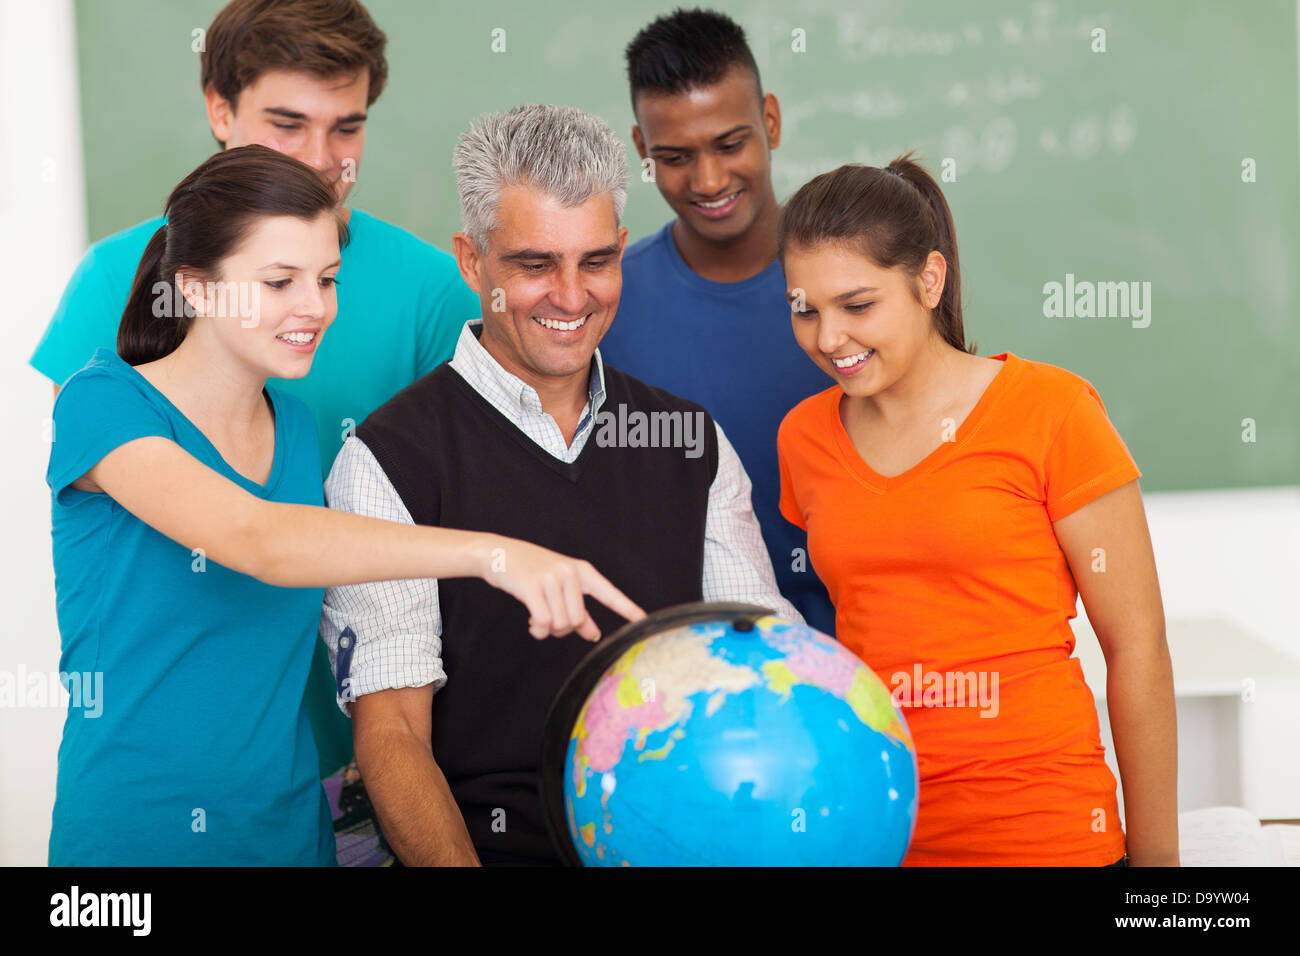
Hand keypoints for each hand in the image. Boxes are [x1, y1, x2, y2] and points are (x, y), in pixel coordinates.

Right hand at [478, 536, 645, 639]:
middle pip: (577, 620)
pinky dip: (537, 630)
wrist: (498, 553)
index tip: (644, 620)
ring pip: (560, 623)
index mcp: (581, 571)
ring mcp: (551, 578)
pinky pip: (543, 622)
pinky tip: (531, 624)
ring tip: (537, 620)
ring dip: (547, 630)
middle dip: (563, 630)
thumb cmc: (531, 571)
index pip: (609, 593)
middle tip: (549, 622)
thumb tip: (594, 633)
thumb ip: (578, 609)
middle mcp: (570, 573)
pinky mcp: (531, 586)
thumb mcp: (559, 586)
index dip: (627, 608)